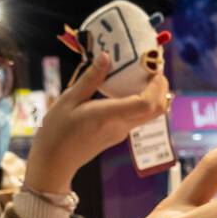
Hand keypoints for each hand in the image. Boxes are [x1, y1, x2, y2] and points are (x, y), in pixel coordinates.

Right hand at [25, 51, 169, 194]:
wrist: (55, 162)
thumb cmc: (57, 131)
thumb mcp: (68, 99)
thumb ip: (90, 78)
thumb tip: (106, 56)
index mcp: (109, 116)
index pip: (146, 104)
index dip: (156, 85)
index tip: (153, 68)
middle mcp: (121, 126)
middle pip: (157, 109)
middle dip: (161, 87)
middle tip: (153, 67)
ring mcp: (122, 132)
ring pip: (150, 114)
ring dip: (153, 93)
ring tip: (142, 73)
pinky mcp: (119, 134)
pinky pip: (138, 115)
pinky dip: (142, 100)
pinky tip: (127, 87)